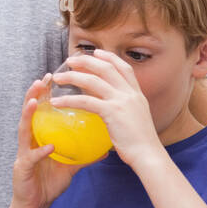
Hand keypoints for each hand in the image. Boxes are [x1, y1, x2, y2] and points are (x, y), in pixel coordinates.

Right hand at [11, 76, 85, 207]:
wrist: (36, 205)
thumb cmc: (49, 183)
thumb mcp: (69, 166)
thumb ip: (83, 155)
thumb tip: (105, 148)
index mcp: (39, 137)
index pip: (41, 111)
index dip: (45, 94)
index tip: (52, 77)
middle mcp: (29, 141)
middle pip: (29, 114)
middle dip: (34, 95)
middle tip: (42, 79)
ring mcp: (23, 153)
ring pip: (24, 129)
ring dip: (28, 114)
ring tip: (35, 101)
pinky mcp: (22, 167)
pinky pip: (32, 157)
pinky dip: (40, 151)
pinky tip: (49, 145)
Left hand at [50, 50, 162, 169]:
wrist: (149, 155)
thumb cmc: (141, 143)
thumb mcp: (136, 119)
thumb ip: (125, 109)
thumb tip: (112, 108)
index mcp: (137, 94)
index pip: (124, 67)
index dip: (109, 58)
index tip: (96, 52)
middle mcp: (130, 94)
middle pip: (106, 68)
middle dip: (86, 61)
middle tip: (70, 60)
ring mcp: (122, 101)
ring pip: (93, 81)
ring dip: (72, 77)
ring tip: (58, 78)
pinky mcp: (112, 112)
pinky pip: (86, 101)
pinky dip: (69, 100)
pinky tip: (57, 102)